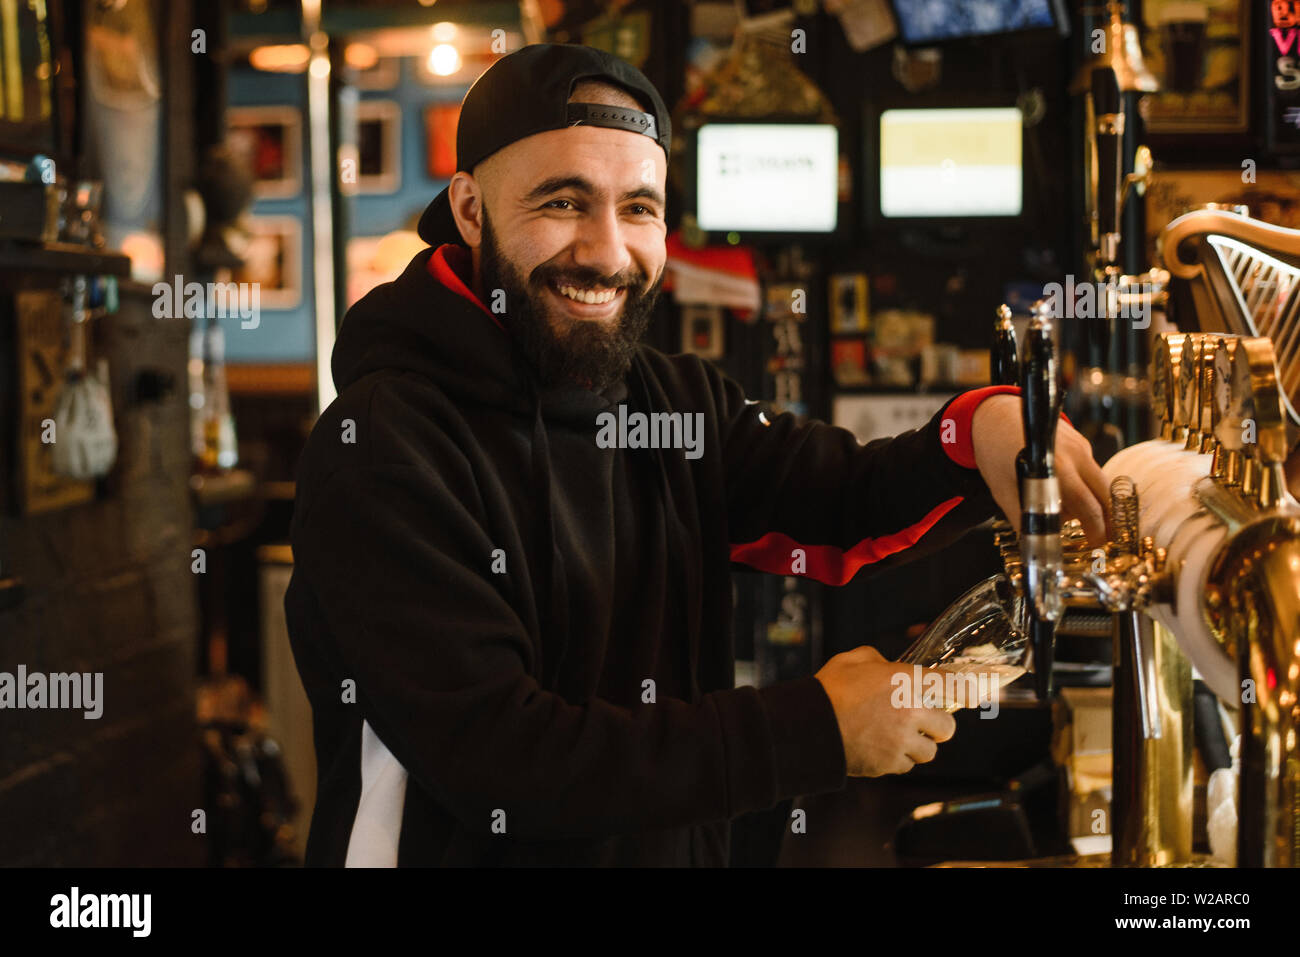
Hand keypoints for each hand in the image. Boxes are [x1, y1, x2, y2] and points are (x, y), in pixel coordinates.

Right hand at [815, 646, 955, 776]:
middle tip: (922, 722)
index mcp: (906, 681)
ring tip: (898, 738)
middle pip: (948, 728)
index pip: (952, 685)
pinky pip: (906, 765)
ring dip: (919, 745)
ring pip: (929, 752)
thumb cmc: (830, 690)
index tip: (976, 695)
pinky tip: (882, 748)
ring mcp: (901, 741)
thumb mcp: (853, 659)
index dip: (969, 690)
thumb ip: (878, 660)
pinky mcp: (889, 763)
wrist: (810, 725)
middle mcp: (911, 712)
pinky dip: (898, 759)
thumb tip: (888, 667)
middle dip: (937, 726)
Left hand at [971, 395, 1110, 545]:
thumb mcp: (1002, 490)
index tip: (1097, 545)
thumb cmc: (995, 452)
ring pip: (1101, 482)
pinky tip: (1070, 495)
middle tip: (1105, 540)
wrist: (995, 415)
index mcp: (1055, 468)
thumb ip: (1021, 517)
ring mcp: (1081, 446)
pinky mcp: (1081, 442)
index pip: (1087, 506)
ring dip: (1098, 503)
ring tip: (1087, 522)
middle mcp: (1074, 455)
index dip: (1096, 529)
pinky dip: (1088, 486)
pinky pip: (1092, 470)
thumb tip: (1033, 543)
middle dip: (1109, 520)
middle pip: (1105, 494)